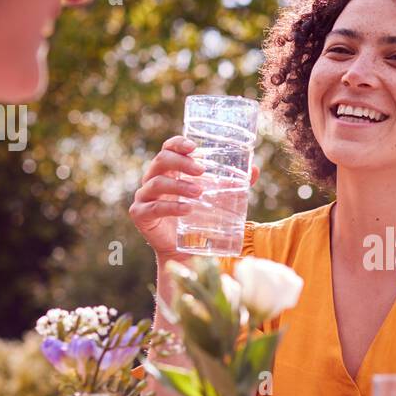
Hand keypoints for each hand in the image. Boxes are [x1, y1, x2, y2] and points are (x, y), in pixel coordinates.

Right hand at [129, 136, 259, 261]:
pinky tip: (187, 209)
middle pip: (161, 161)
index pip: (168, 149)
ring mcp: (144, 197)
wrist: (186, 252)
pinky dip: (171, 207)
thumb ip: (233, 184)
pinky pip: (153, 208)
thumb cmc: (200, 219)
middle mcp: (153, 180)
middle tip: (201, 170)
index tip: (193, 147)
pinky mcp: (141, 215)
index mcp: (169, 171)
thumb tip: (254, 170)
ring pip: (157, 183)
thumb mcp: (217, 199)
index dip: (177, 144)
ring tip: (199, 193)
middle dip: (181, 163)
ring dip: (179, 186)